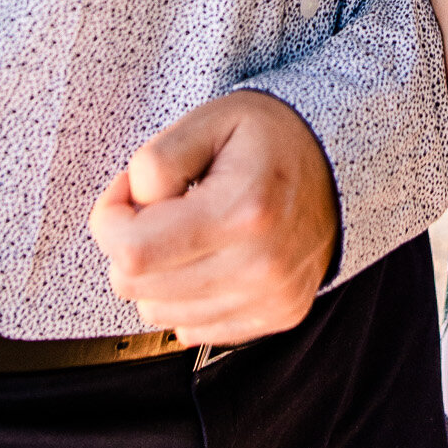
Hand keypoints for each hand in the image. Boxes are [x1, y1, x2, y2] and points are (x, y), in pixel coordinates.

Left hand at [88, 89, 337, 345]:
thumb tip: (129, 209)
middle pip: (138, 288)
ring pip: (158, 314)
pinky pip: (192, 329)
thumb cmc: (268, 137)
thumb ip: (157, 160)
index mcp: (243, 212)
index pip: (132, 252)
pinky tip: (210, 256)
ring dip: (158, 273)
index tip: (129, 191)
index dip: (109, 219)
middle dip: (131, 243)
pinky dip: (187, 296)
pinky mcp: (276, 317)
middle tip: (161, 205)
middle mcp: (260, 267)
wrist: (338, 161)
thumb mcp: (211, 119)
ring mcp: (271, 299)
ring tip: (188, 229)